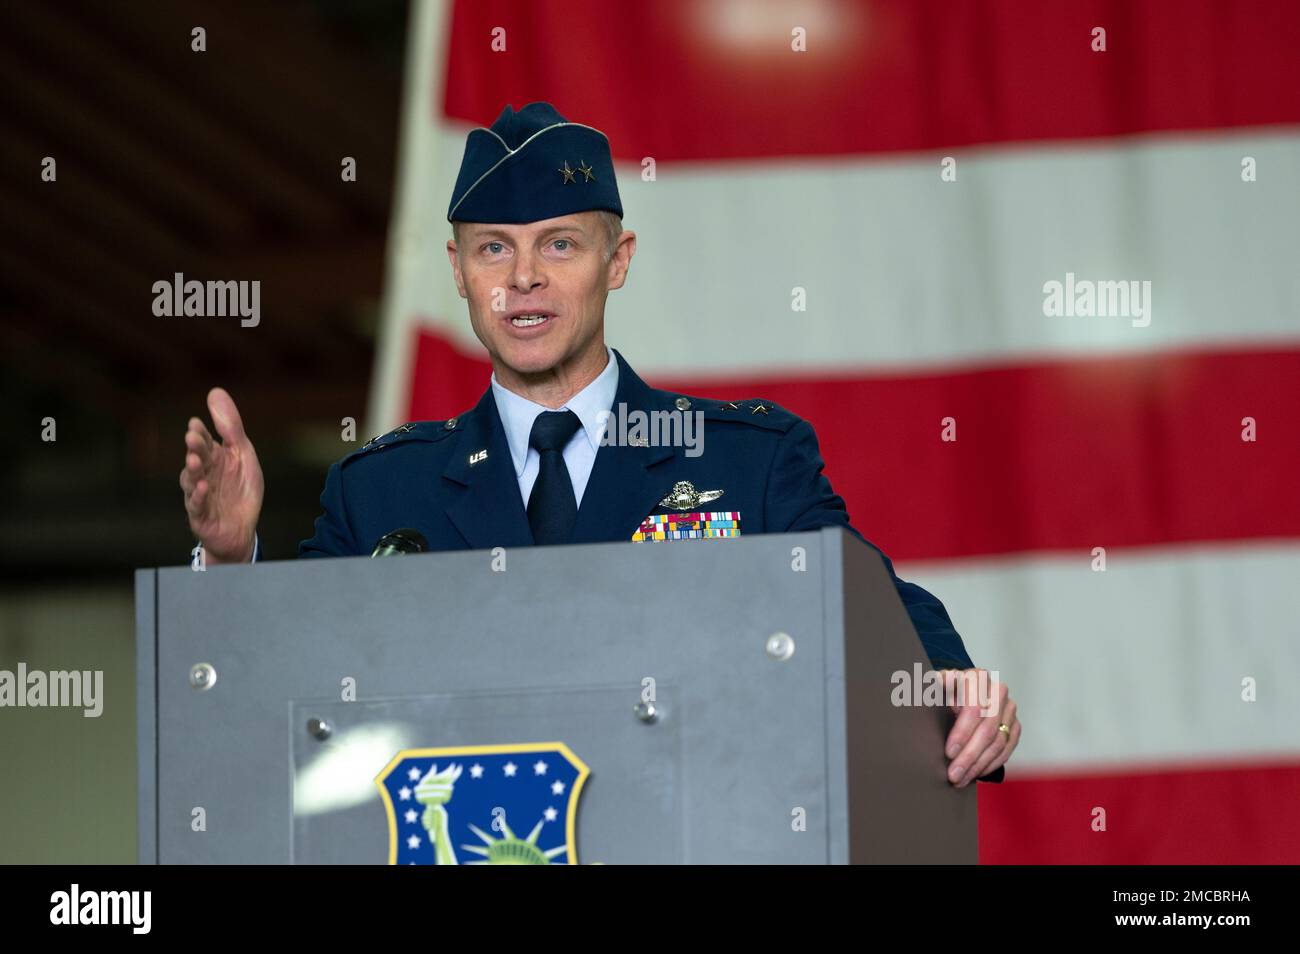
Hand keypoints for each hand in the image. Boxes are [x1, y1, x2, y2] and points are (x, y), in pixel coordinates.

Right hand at [179, 387, 263, 562]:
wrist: (241, 529)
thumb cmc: (240, 490)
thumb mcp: (243, 455)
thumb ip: (231, 427)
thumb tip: (215, 391)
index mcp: (214, 458)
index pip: (205, 442)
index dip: (200, 433)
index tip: (196, 424)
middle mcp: (203, 474)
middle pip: (197, 458)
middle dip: (195, 448)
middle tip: (192, 437)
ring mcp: (199, 495)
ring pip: (191, 481)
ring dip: (193, 471)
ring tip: (195, 460)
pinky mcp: (200, 515)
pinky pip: (196, 505)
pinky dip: (197, 497)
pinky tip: (202, 488)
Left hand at [938, 668, 1019, 786]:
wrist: (960, 692)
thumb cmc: (943, 690)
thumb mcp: (934, 685)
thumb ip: (929, 688)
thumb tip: (922, 688)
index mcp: (977, 677)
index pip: (973, 709)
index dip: (961, 733)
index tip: (948, 752)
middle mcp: (997, 691)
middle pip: (988, 729)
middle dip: (969, 756)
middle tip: (953, 775)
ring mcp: (1009, 708)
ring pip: (998, 743)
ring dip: (978, 765)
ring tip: (960, 779)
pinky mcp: (1015, 725)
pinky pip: (1006, 750)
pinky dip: (990, 765)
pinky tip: (975, 774)